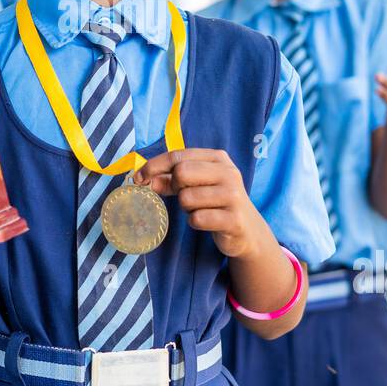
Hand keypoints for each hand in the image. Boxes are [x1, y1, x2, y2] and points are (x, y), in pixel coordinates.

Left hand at [133, 148, 262, 258]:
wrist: (247, 230)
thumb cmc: (215, 202)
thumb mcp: (196, 185)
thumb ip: (171, 179)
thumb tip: (146, 179)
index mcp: (218, 158)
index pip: (178, 155)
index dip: (154, 166)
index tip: (139, 178)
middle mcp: (228, 173)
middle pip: (182, 172)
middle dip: (174, 187)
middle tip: (182, 196)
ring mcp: (233, 196)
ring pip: (186, 198)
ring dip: (186, 208)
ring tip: (200, 209)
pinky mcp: (233, 220)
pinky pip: (197, 219)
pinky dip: (195, 222)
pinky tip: (206, 221)